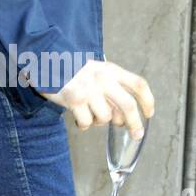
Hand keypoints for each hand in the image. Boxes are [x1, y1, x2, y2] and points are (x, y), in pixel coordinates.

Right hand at [37, 60, 153, 139]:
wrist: (47, 61)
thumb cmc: (73, 70)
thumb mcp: (97, 71)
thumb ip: (111, 89)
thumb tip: (124, 117)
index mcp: (111, 70)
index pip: (138, 85)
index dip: (148, 101)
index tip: (149, 114)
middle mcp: (103, 79)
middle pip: (128, 105)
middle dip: (135, 123)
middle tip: (137, 134)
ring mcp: (88, 90)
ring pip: (105, 118)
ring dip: (99, 122)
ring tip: (90, 114)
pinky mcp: (74, 100)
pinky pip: (86, 123)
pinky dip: (84, 125)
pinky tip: (78, 118)